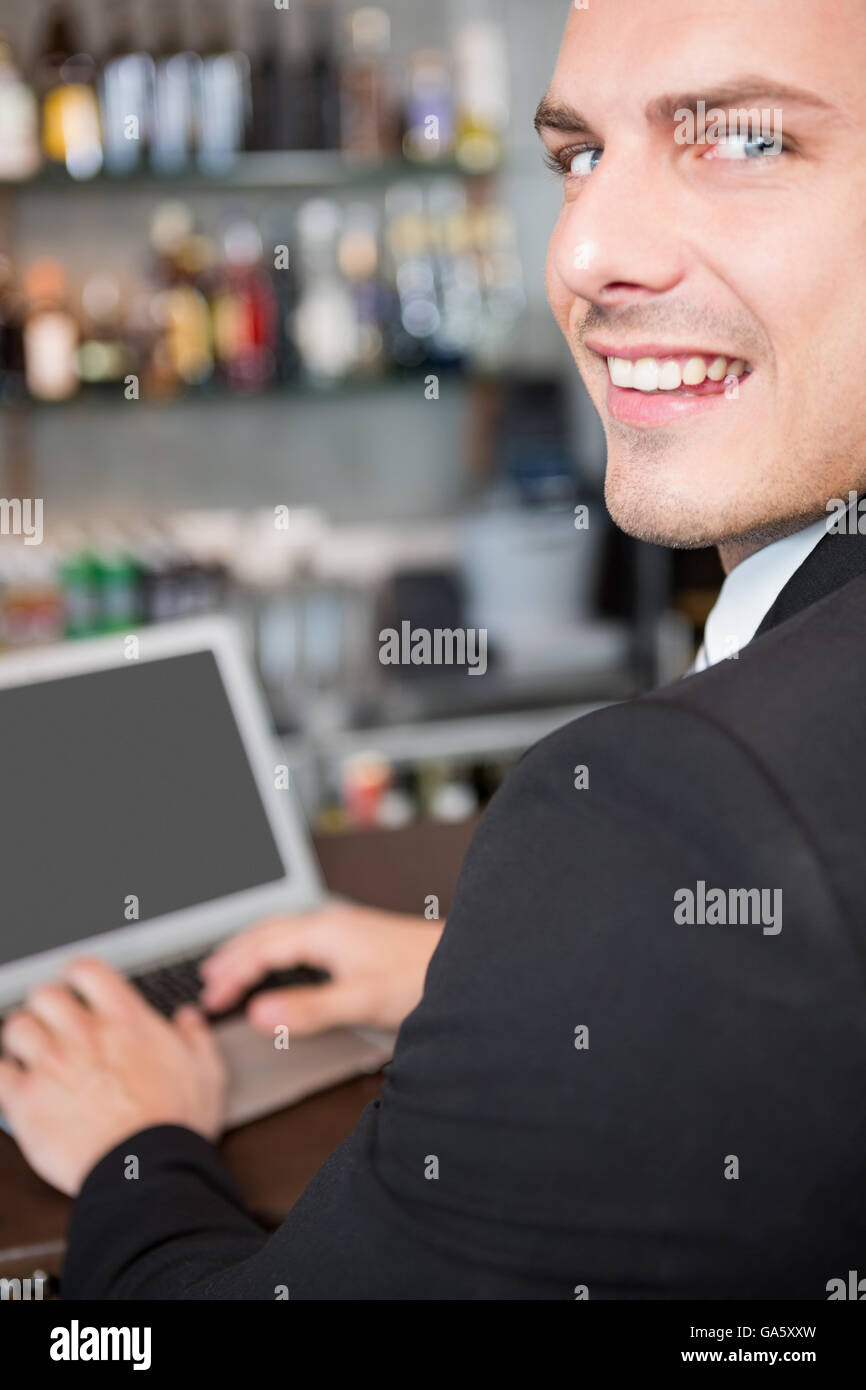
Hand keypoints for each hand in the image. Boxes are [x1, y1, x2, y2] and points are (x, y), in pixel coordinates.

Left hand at [0, 958, 226, 1196]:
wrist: (145, 1169)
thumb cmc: (174, 1125)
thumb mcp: (205, 1072)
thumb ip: (195, 1037)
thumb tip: (189, 1018)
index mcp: (125, 1019)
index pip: (86, 970)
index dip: (79, 976)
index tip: (79, 988)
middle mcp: (84, 1033)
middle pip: (45, 994)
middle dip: (48, 1008)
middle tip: (55, 1025)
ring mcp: (51, 1064)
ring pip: (17, 1027)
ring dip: (24, 1039)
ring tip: (33, 1054)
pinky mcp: (26, 1100)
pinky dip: (5, 1074)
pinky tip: (16, 1084)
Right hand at [200, 902, 442, 1036]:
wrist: (468, 963)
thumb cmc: (421, 979)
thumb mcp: (360, 1001)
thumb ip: (308, 1009)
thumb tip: (257, 1014)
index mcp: (324, 931)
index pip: (261, 949)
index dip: (233, 974)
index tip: (212, 1000)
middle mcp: (331, 922)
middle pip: (267, 933)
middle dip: (234, 955)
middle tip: (207, 981)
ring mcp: (344, 927)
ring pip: (283, 931)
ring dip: (253, 948)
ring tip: (231, 964)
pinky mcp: (357, 937)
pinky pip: (300, 936)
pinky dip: (276, 948)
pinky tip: (283, 961)